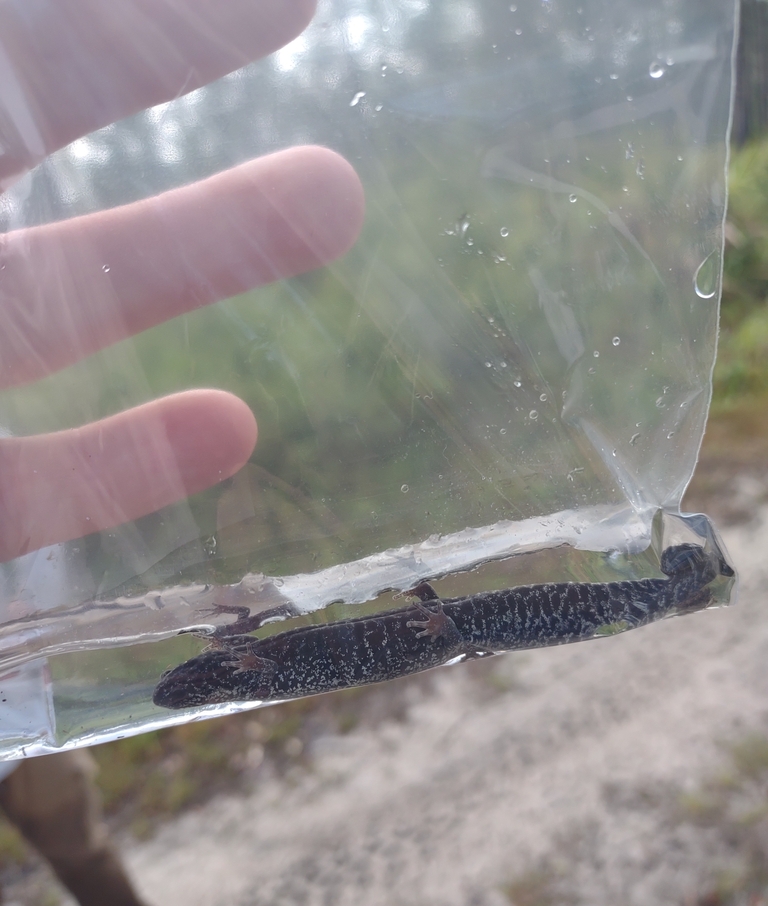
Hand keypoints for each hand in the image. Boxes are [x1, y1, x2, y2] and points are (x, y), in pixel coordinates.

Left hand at [0, 0, 363, 562]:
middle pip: (45, 171)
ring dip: (195, 259)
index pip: (37, 59)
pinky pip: (30, 493)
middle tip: (322, 87)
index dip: (161, 27)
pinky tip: (232, 428)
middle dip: (175, 89)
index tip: (297, 3)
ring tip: (338, 201)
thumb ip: (55, 56)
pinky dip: (124, 465)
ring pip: (55, 319)